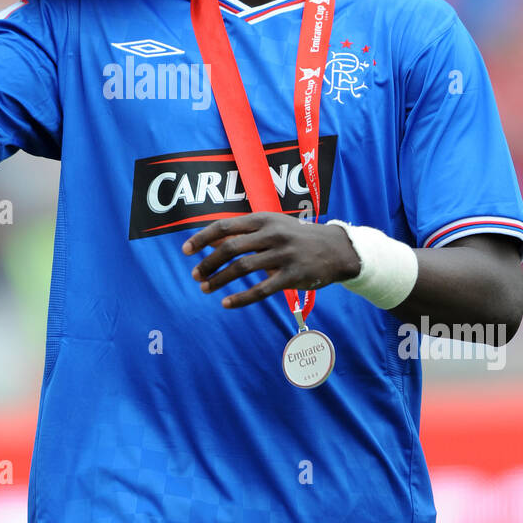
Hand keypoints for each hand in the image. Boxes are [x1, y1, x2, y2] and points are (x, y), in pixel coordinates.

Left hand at [182, 214, 360, 308]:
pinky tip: (226, 303)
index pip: (225, 226)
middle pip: (230, 248)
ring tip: (205, 288)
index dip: (202, 238)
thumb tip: (211, 241)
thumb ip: (245, 232)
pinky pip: (261, 289)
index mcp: (264, 219)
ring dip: (219, 279)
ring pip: (243, 268)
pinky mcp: (293, 275)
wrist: (336, 249)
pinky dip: (240, 298)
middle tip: (196, 275)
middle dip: (208, 263)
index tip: (186, 251)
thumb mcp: (273, 226)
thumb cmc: (297, 237)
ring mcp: (284, 254)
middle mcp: (272, 234)